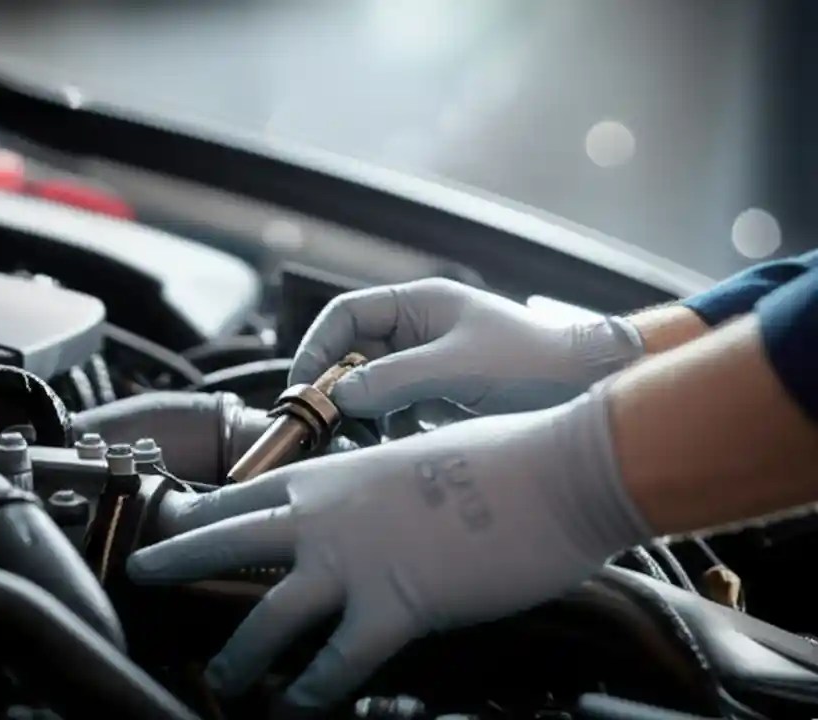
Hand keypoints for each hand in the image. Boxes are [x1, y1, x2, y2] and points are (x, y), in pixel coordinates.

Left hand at [128, 388, 648, 711]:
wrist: (553, 470)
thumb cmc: (497, 456)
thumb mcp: (412, 458)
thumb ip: (370, 487)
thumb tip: (362, 510)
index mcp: (330, 474)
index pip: (242, 492)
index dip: (198, 508)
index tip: (167, 517)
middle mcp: (325, 514)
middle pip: (225, 541)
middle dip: (175, 560)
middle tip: (140, 574)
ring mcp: (354, 561)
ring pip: (268, 618)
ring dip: (237, 658)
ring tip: (217, 684)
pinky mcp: (395, 606)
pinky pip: (338, 663)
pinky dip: (312, 694)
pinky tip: (296, 711)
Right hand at [289, 278, 643, 416]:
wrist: (592, 391)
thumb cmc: (534, 364)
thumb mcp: (457, 368)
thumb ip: (393, 380)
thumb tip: (339, 395)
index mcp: (419, 305)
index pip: (346, 316)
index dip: (317, 348)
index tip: (304, 387)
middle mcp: (417, 332)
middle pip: (351, 355)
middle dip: (333, 389)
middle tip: (320, 425)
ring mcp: (428, 367)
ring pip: (369, 389)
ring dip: (357, 415)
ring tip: (354, 443)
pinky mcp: (440, 401)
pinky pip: (393, 414)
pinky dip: (384, 432)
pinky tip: (390, 451)